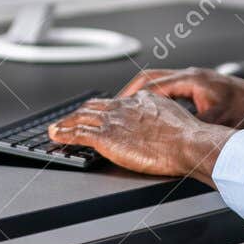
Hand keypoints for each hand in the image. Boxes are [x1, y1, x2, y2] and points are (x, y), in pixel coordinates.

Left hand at [47, 91, 233, 180]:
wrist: (188, 142)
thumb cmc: (189, 136)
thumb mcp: (176, 118)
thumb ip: (163, 117)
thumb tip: (163, 126)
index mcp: (143, 101)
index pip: (117, 102)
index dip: (104, 108)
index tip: (98, 112)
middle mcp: (125, 106)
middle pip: (95, 106)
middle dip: (80, 112)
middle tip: (69, 118)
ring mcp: (114, 120)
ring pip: (81, 117)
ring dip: (65, 122)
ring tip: (55, 127)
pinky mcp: (106, 137)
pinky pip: (77, 133)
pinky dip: (63, 133)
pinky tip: (55, 135)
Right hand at [117, 67, 243, 130]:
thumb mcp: (217, 124)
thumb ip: (192, 127)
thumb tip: (169, 137)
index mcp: (192, 80)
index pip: (152, 84)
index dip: (132, 96)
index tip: (118, 107)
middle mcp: (191, 75)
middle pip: (151, 77)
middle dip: (130, 90)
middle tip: (115, 105)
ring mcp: (195, 78)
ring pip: (160, 79)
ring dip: (143, 92)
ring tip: (129, 107)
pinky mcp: (200, 84)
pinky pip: (170, 85)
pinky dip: (156, 95)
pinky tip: (153, 109)